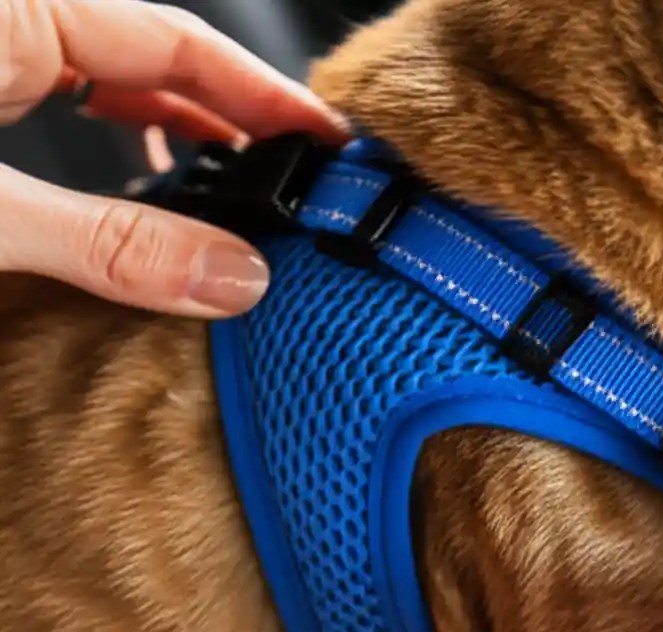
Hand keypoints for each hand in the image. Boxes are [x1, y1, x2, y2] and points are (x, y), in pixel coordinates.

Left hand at [0, 0, 348, 316]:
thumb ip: (106, 243)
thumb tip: (230, 275)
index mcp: (15, 13)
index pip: (179, 41)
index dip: (267, 94)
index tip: (331, 142)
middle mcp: (8, 27)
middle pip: (158, 64)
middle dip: (239, 121)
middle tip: (309, 178)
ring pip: (112, 89)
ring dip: (184, 140)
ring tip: (251, 191)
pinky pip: (63, 113)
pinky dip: (122, 150)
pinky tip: (153, 188)